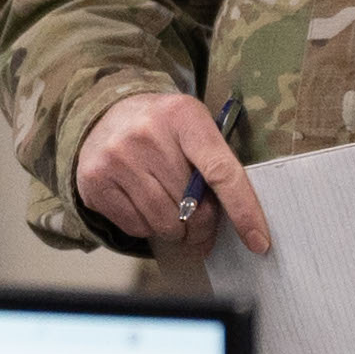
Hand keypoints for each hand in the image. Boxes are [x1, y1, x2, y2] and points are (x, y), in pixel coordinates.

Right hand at [75, 91, 268, 256]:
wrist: (105, 112)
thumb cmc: (163, 127)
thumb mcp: (194, 128)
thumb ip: (214, 166)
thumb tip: (234, 223)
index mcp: (183, 115)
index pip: (221, 172)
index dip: (244, 210)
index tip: (259, 241)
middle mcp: (147, 134)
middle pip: (192, 206)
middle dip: (203, 225)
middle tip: (202, 227)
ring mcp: (117, 158)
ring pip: (165, 222)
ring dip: (176, 229)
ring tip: (173, 214)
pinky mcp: (95, 181)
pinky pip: (136, 227)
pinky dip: (147, 226)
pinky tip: (143, 204)